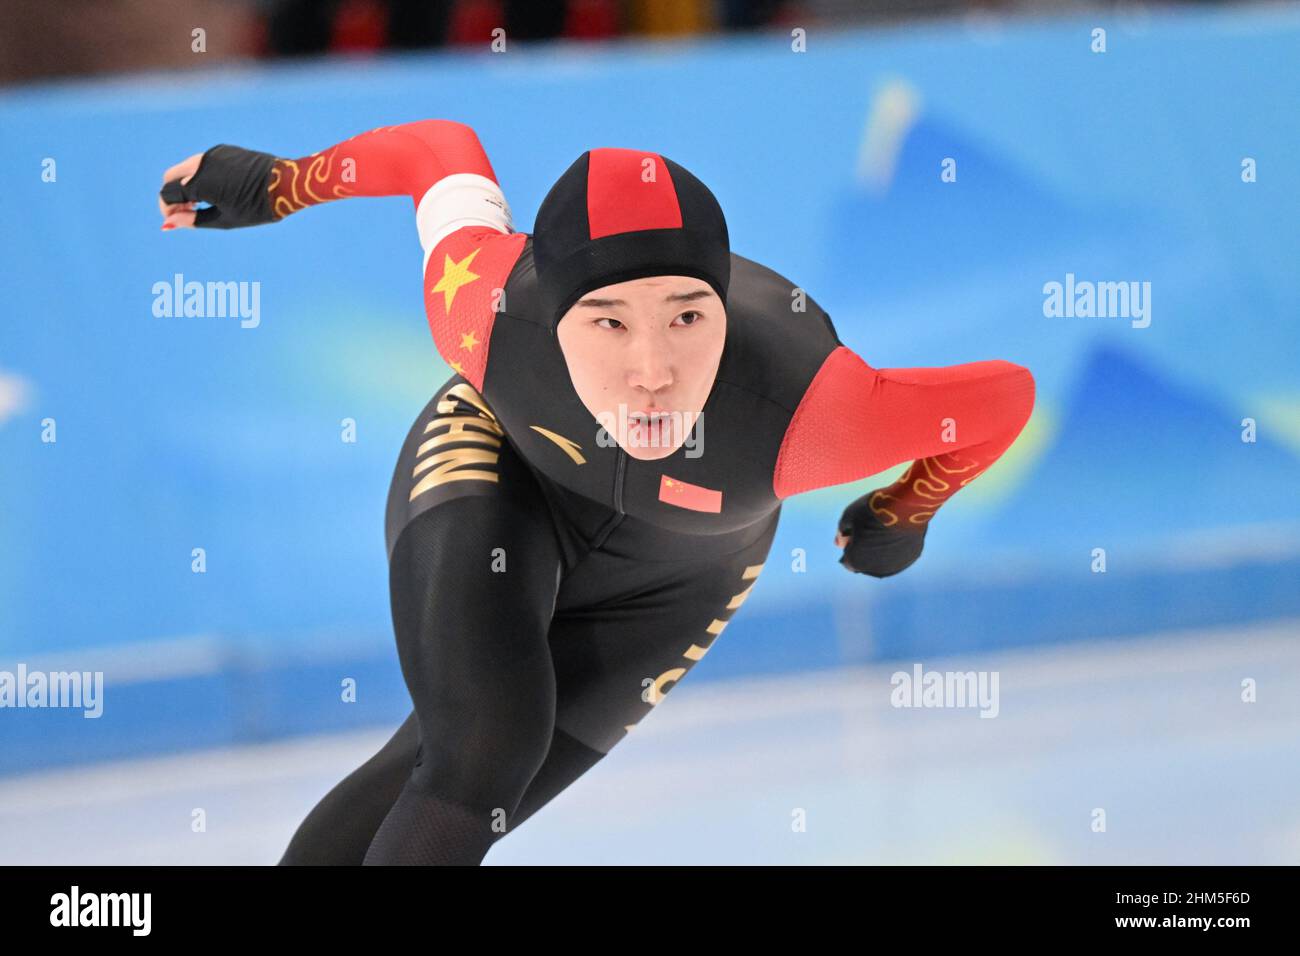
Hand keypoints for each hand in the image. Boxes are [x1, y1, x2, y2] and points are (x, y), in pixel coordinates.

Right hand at [158, 144, 279, 230]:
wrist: (286, 184)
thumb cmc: (258, 207)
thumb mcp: (224, 220)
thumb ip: (193, 220)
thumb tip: (169, 223)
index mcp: (200, 181)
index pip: (168, 193)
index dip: (167, 210)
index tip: (175, 221)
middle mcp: (203, 163)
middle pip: (172, 178)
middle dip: (174, 196)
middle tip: (188, 213)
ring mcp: (214, 154)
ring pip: (187, 168)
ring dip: (187, 186)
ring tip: (203, 204)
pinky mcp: (226, 150)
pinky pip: (204, 163)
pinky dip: (201, 176)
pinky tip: (216, 191)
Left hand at [836, 493, 926, 577]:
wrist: (905, 506)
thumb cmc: (872, 511)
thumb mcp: (849, 516)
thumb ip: (841, 532)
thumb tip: (840, 544)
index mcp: (857, 561)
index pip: (848, 562)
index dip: (850, 548)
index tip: (854, 535)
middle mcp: (876, 569)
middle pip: (867, 563)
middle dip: (865, 551)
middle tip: (870, 530)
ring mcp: (896, 564)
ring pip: (885, 560)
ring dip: (881, 550)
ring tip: (884, 528)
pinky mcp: (912, 556)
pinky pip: (900, 553)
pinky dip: (897, 546)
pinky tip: (897, 531)